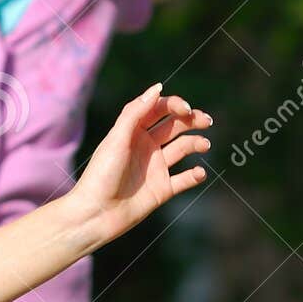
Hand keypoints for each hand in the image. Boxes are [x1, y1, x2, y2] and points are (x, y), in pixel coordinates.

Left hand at [70, 85, 210, 245]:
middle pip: (175, 126)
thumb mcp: (117, 139)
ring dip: (196, 143)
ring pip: (183, 148)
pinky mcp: (162, 189)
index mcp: (133, 132)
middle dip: (192, 120)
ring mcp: (155, 168)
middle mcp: (146, 147)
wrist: (96, 214)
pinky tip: (199, 173)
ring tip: (204, 145)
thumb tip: (158, 87)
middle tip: (206, 121)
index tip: (186, 110)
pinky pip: (185, 179)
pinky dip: (195, 175)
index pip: (159, 109)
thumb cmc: (101, 175)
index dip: (175, 105)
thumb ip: (136, 112)